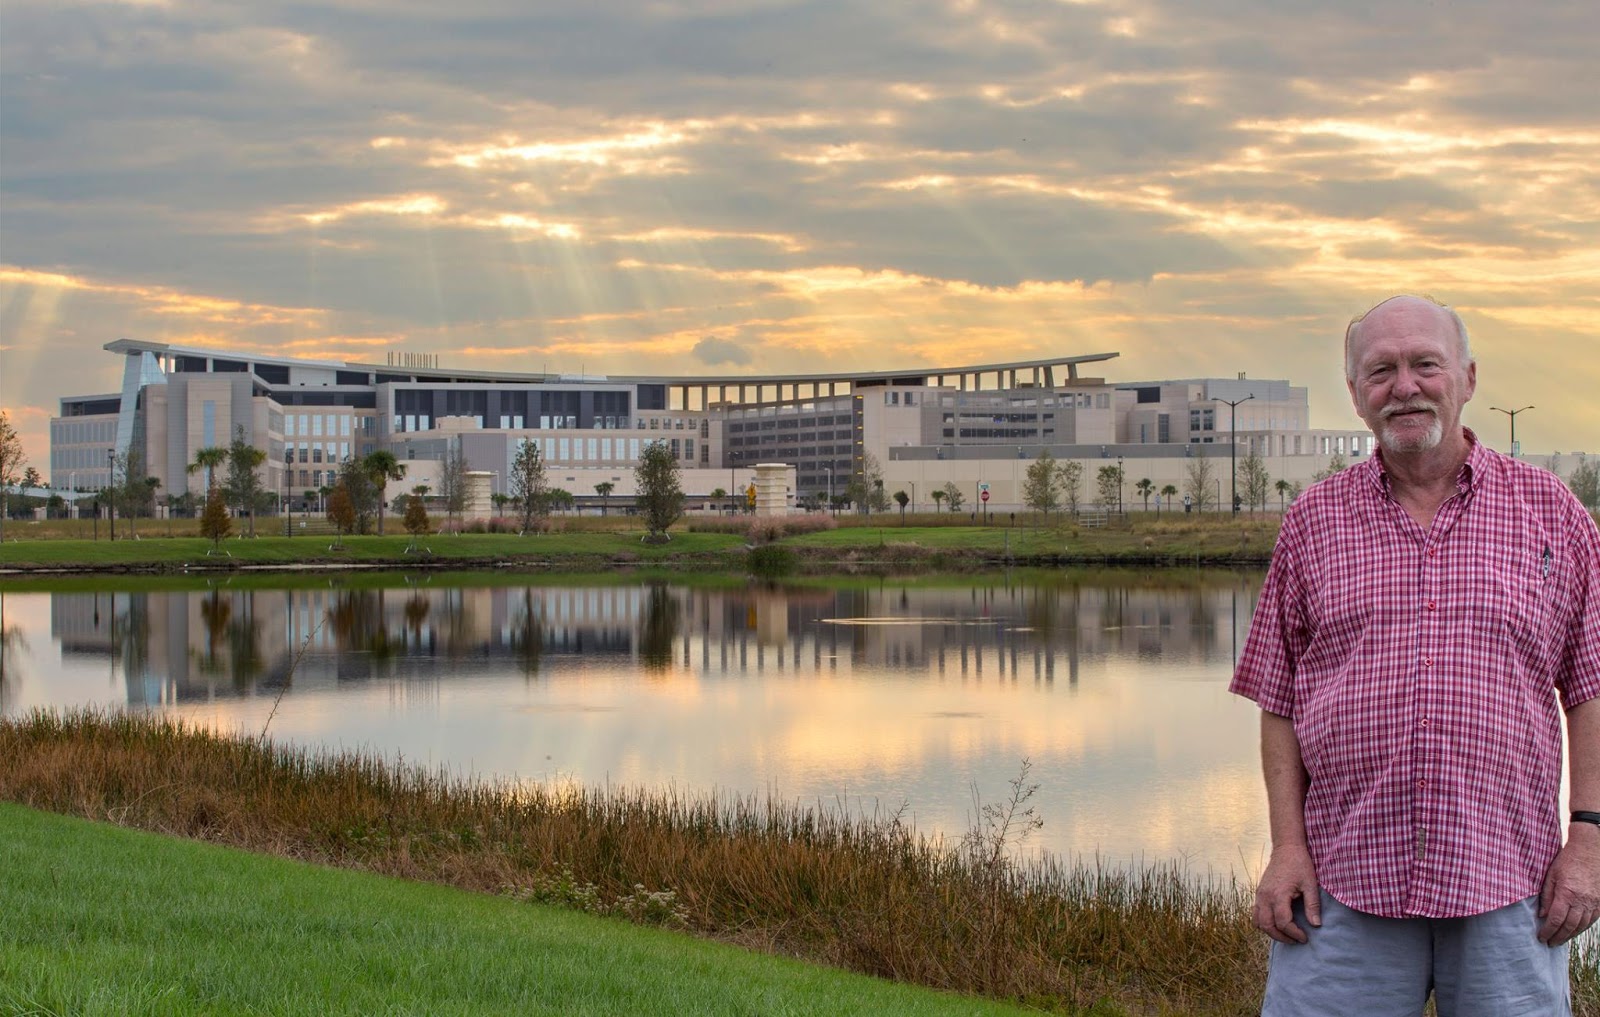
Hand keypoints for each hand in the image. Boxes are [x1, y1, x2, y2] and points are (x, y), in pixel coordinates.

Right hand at [1253, 843, 1320, 944]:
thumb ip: (1312, 905)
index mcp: (1278, 894)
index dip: (1294, 933)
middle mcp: (1265, 896)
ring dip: (1271, 931)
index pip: (1283, 922)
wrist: (1286, 848)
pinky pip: (1255, 914)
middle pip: (1267, 925)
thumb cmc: (1300, 864)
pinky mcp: (1259, 893)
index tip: (1305, 937)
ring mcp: (1259, 895)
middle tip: (1296, 940)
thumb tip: (1316, 925)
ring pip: (1258, 922)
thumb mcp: (1310, 884)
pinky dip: (1264, 922)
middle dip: (1282, 937)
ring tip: (1286, 934)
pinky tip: (1277, 923)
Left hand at [1539, 825, 1599, 944]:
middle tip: (1549, 943)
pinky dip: (1582, 928)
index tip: (1541, 937)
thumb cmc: (1567, 861)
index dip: (1548, 931)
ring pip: (1581, 925)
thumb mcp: (1551, 875)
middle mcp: (1582, 901)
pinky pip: (1591, 920)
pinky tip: (1574, 931)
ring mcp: (1593, 903)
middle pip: (1569, 926)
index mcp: (1567, 894)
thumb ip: (1546, 895)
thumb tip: (1542, 915)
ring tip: (1560, 940)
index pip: (1556, 919)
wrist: (1590, 851)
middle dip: (1558, 937)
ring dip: (1570, 935)